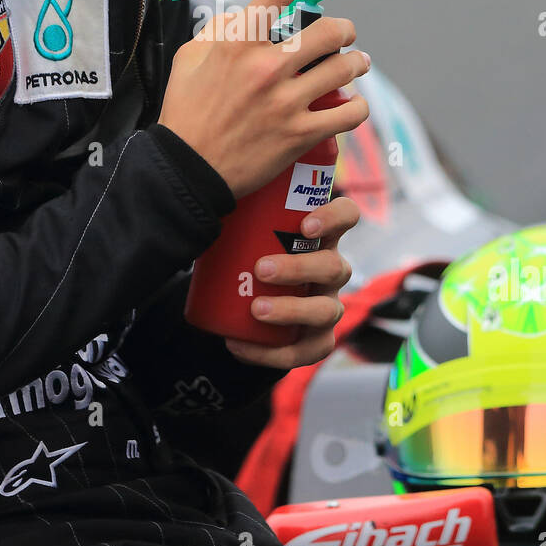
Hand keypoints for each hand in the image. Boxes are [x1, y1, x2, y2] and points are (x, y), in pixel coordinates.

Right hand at [159, 0, 371, 199]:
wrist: (187, 170)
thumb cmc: (186, 113)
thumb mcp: (189, 59)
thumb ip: (219, 30)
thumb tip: (246, 13)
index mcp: (238, 44)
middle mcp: (266, 68)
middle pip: (328, 32)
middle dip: (344, 30)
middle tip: (345, 34)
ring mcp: (286, 103)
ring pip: (344, 69)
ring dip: (357, 63)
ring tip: (357, 64)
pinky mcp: (299, 134)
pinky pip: (348, 113)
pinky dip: (357, 106)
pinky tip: (353, 103)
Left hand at [223, 195, 359, 370]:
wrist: (239, 303)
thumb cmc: (246, 253)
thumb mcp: (244, 230)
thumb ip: (231, 212)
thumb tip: (199, 193)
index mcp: (320, 237)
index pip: (346, 216)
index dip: (335, 218)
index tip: (305, 226)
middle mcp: (331, 270)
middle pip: (334, 267)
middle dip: (299, 268)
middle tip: (261, 269)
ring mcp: (327, 306)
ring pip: (326, 311)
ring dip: (291, 310)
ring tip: (255, 309)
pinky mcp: (317, 340)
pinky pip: (305, 351)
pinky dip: (271, 352)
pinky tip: (238, 345)